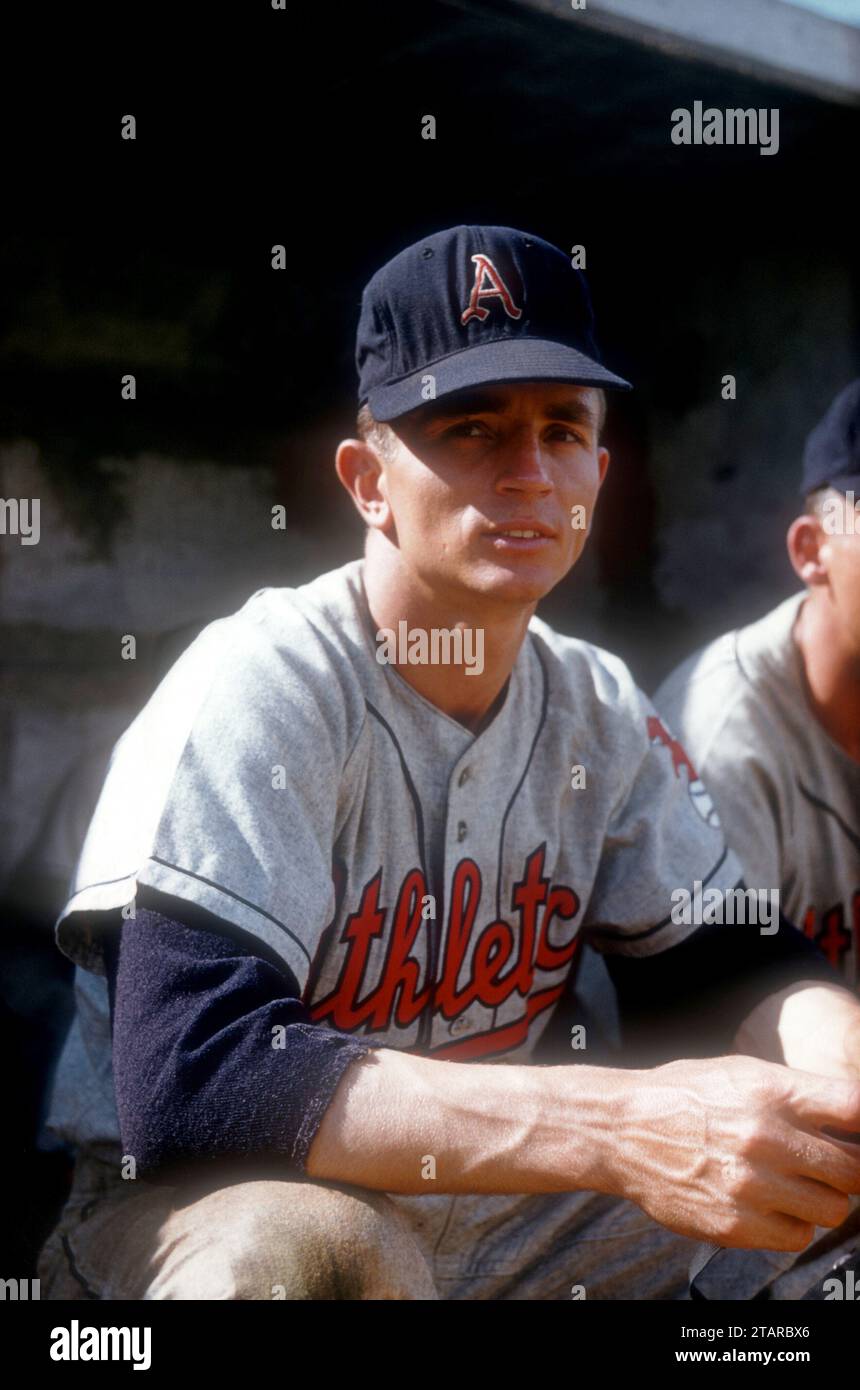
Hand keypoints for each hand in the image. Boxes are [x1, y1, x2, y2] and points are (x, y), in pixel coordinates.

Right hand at [617, 1053, 859, 1249]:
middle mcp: (766, 1137)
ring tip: (795, 1185)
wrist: (621, 1130)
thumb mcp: (741, 1073)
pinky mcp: (736, 1224)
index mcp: (771, 1091)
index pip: (855, 1107)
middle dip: (847, 1168)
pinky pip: (798, 1237)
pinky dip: (792, 1224)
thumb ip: (798, 1094)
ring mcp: (752, 1185)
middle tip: (827, 1164)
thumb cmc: (685, 1096)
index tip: (859, 1132)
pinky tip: (770, 1204)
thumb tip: (855, 1118)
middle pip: (854, 1169)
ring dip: (822, 1199)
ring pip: (833, 1209)